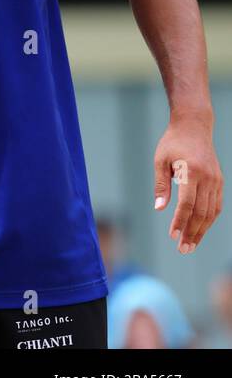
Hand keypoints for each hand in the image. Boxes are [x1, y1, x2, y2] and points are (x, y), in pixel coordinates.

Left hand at [153, 116, 222, 253]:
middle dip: (192, 232)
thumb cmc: (172, 143)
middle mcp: (207, 178)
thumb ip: (161, 185)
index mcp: (191, 172)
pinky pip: (216, 205)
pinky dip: (209, 219)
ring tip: (191, 245)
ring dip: (201, 230)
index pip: (187, 204)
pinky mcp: (219, 182)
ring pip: (211, 212)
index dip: (180, 221)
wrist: (194, 127)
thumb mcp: (160, 161)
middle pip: (201, 212)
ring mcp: (216, 181)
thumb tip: (159, 209)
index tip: (173, 236)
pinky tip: (201, 229)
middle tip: (183, 250)